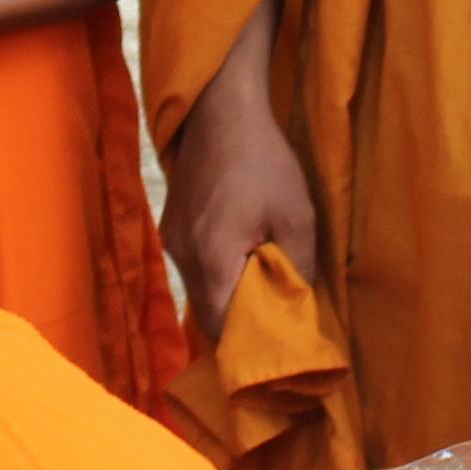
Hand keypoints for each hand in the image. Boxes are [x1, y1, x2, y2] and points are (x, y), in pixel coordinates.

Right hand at [158, 49, 318, 342]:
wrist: (220, 109)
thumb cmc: (263, 160)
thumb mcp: (297, 215)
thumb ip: (297, 267)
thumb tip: (297, 303)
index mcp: (212, 260)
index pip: (223, 328)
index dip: (248, 349)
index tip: (274, 360)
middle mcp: (183, 257)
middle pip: (209, 313)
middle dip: (240, 328)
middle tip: (275, 334)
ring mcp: (173, 240)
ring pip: (201, 289)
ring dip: (230, 299)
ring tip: (265, 299)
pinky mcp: (173, 223)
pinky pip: (195, 265)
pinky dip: (218, 275)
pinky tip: (244, 263)